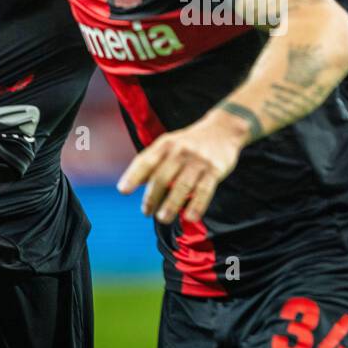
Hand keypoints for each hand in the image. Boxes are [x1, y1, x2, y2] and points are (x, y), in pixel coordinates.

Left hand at [116, 110, 248, 223]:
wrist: (224, 129)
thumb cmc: (190, 143)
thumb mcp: (168, 145)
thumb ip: (150, 163)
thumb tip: (127, 186)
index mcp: (166, 144)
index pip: (146, 161)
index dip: (133, 176)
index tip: (123, 191)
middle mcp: (181, 151)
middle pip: (162, 176)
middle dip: (151, 197)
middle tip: (146, 212)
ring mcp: (199, 161)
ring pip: (182, 186)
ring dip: (171, 204)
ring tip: (162, 218)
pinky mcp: (215, 169)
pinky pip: (204, 190)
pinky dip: (197, 205)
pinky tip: (190, 217)